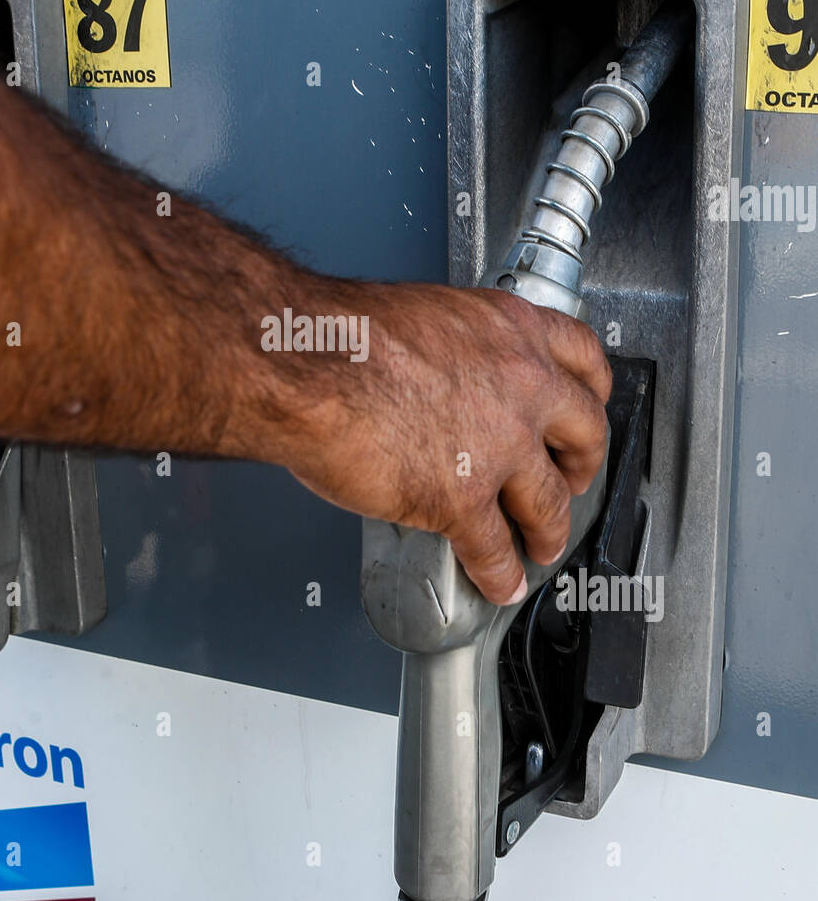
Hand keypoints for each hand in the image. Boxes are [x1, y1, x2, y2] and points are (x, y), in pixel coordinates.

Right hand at [283, 284, 611, 605]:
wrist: (309, 364)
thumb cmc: (344, 335)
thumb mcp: (425, 317)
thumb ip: (457, 349)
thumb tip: (448, 377)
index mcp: (509, 330)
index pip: (581, 356)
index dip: (591, 390)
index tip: (590, 404)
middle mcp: (520, 386)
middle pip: (585, 434)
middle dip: (582, 464)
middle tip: (573, 478)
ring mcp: (500, 447)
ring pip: (547, 503)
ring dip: (549, 532)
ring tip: (543, 545)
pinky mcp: (463, 500)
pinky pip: (493, 549)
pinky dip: (499, 574)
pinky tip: (499, 582)